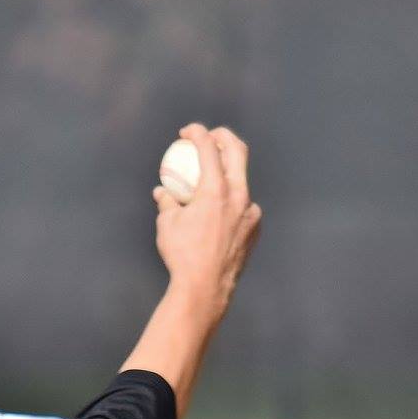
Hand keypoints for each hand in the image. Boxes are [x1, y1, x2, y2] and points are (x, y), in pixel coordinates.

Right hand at [152, 123, 262, 313]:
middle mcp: (239, 196)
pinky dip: (230, 201)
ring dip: (226, 172)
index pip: (209, 149)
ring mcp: (251, 212)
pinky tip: (216, 212)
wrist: (205, 287)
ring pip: (241, 181)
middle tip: (210, 136)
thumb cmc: (182, 255)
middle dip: (223, 137)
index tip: (188, 131)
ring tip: (210, 178)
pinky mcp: (254, 228)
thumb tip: (163, 192)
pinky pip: (243, 205)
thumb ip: (167, 202)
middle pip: (238, 152)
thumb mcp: (166, 224)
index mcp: (216, 191)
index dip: (198, 134)